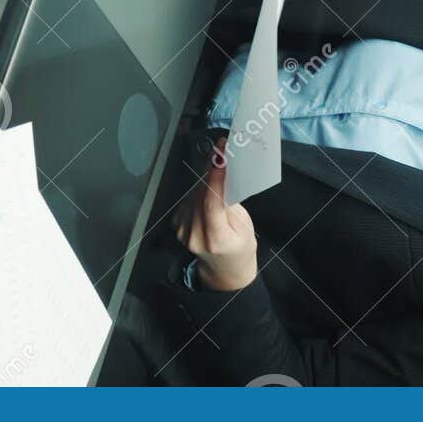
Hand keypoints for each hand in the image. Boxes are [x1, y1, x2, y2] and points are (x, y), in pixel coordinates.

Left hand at [175, 140, 258, 291]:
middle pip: (200, 195)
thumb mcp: (245, 227)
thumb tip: (222, 178)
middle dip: (212, 172)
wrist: (224, 270)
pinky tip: (208, 192)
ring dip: (205, 180)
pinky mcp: (177, 227)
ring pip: (192, 195)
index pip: (211, 203)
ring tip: (218, 170)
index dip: (215, 177)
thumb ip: (231, 205)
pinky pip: (187, 201)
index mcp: (216, 239)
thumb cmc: (241, 247)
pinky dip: (198, 192)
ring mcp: (182, 232)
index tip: (220, 154)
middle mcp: (194, 236)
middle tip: (223, 151)